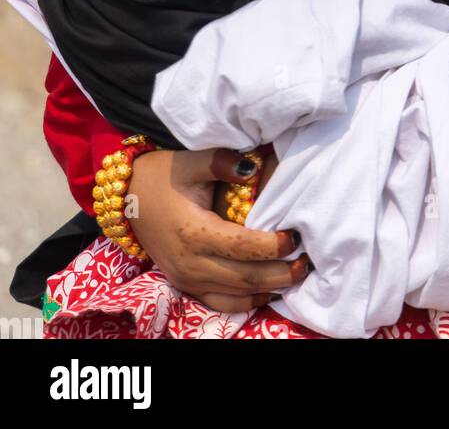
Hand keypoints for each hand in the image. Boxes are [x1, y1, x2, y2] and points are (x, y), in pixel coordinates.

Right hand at [127, 147, 307, 313]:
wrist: (128, 197)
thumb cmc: (163, 176)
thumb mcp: (191, 160)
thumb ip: (222, 162)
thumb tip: (252, 167)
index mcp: (193, 231)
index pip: (242, 247)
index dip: (272, 246)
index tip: (295, 236)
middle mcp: (190, 262)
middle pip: (244, 277)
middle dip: (279, 272)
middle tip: (306, 261)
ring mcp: (186, 278)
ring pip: (235, 295)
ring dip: (268, 289)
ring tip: (295, 275)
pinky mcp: (185, 284)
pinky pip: (220, 302)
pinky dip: (247, 301)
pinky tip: (268, 291)